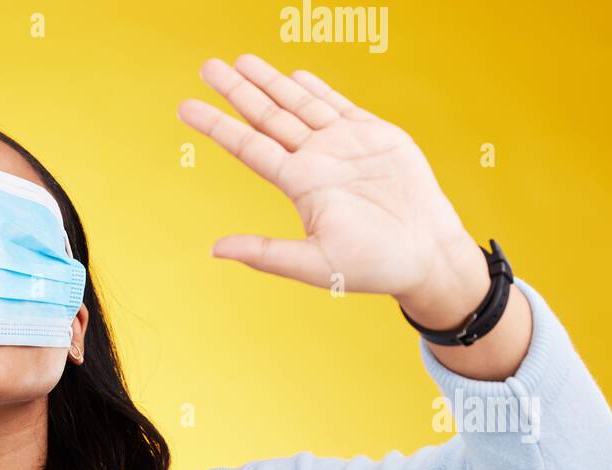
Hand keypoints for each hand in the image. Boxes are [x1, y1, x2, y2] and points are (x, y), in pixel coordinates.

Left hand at [179, 54, 491, 324]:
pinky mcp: (374, 136)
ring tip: (241, 61)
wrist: (425, 254)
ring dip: (270, 82)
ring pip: (298, 104)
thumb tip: (214, 250)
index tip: (186, 108)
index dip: (217, 126)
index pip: (248, 147)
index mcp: (300, 185)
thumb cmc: (373, 266)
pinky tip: (293, 76)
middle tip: (207, 67)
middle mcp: (315, 161)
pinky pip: (338, 105)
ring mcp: (343, 145)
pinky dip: (315, 88)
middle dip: (237, 91)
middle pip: (267, 117)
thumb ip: (265, 254)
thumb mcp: (314, 264)